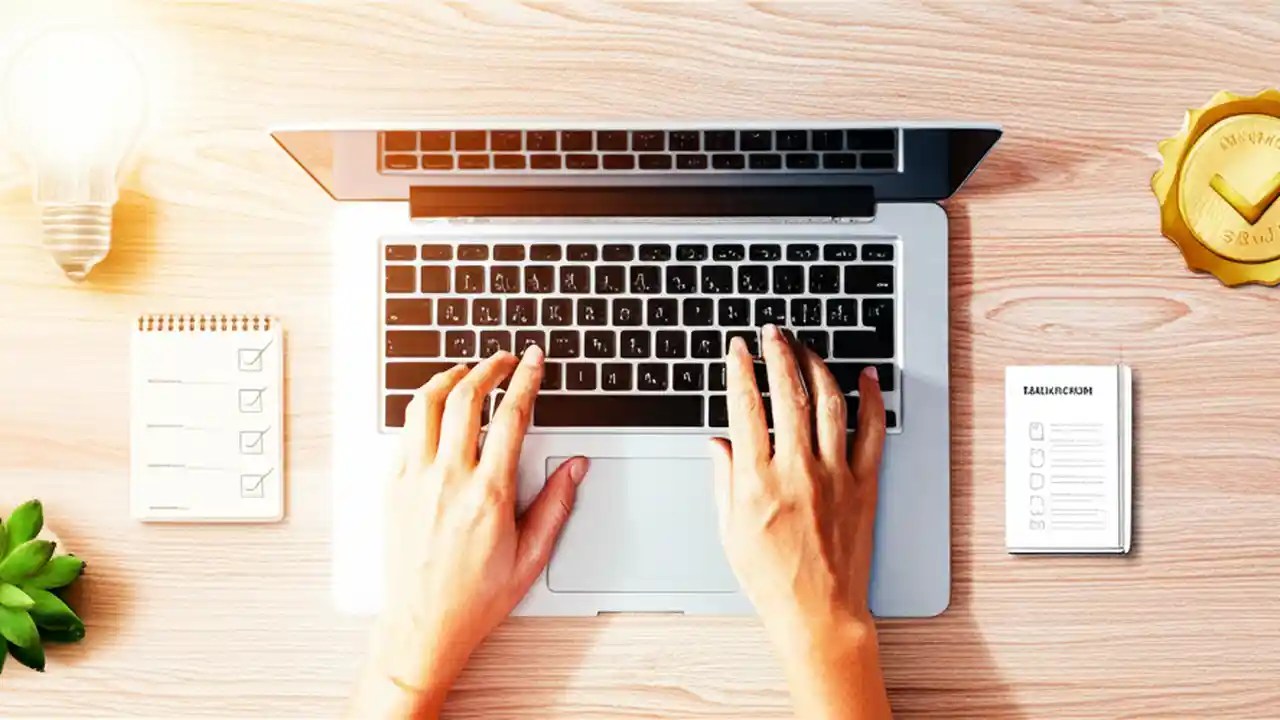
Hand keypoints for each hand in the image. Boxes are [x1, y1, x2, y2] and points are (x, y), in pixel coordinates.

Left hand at [353, 347, 587, 717]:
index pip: (510, 417)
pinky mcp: (392, 488)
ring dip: (447, 378)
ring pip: (424, 405)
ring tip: (465, 372)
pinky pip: (405, 432)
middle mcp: (447, 481)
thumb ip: (556, 505)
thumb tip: (574, 467)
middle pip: (464, 398)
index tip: (533, 361)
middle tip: (503, 360)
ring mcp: (414, 481)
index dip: (526, 380)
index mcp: (487, 495)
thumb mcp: (531, 557)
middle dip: (488, 368)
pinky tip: (436, 410)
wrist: (423, 626)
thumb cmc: (475, 598)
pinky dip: (422, 410)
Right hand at [710, 324, 889, 718]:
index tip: (737, 349)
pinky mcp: (864, 486)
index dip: (740, 370)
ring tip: (806, 346)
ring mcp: (834, 475)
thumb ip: (722, 478)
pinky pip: (873, 432)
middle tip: (772, 332)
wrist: (818, 613)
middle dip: (778, 353)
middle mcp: (797, 471)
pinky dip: (872, 398)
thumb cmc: (771, 580)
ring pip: (830, 403)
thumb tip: (718, 440)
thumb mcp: (729, 530)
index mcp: (757, 481)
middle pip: (788, 393)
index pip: (746, 407)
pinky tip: (866, 376)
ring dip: (816, 365)